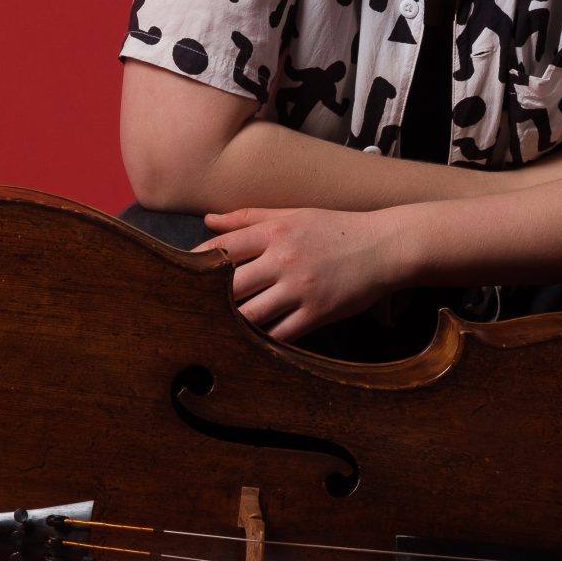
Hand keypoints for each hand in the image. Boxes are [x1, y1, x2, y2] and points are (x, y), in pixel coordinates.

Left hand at [194, 207, 407, 341]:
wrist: (384, 247)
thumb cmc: (336, 228)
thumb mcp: (293, 215)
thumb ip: (248, 217)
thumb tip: (208, 221)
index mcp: (274, 232)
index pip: (221, 250)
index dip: (194, 265)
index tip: (176, 277)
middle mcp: (283, 259)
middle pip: (229, 285)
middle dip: (205, 300)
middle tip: (184, 313)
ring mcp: (299, 288)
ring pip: (250, 314)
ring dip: (229, 324)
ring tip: (211, 332)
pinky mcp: (316, 313)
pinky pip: (279, 334)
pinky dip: (261, 341)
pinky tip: (247, 345)